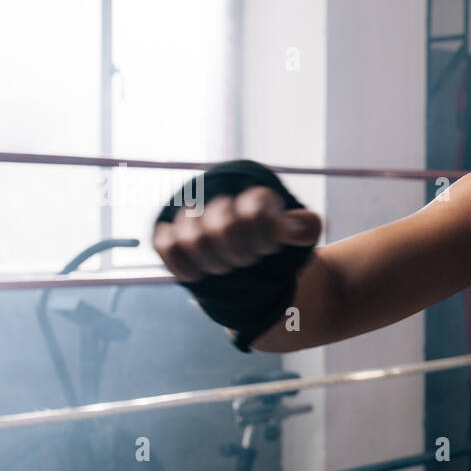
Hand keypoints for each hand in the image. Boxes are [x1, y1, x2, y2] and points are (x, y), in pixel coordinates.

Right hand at [154, 187, 321, 282]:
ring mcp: (191, 216)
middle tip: (247, 262)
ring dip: (213, 262)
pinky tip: (201, 275)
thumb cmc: (275, 247)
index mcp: (251, 195)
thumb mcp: (299, 237)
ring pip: (190, 237)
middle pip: (222, 227)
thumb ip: (305, 226)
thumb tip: (292, 227)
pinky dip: (183, 264)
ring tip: (225, 269)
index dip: (262, 238)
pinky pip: (164, 245)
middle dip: (239, 254)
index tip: (269, 251)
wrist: (250, 263)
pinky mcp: (169, 234)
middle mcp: (218, 200)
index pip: (255, 211)